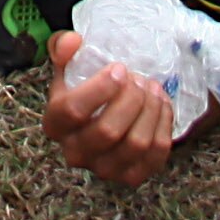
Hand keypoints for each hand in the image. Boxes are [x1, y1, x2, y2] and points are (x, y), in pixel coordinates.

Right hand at [40, 28, 183, 188]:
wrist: (102, 114)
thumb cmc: (84, 86)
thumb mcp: (68, 64)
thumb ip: (63, 47)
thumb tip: (74, 42)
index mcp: (54, 125)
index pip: (72, 111)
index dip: (100, 88)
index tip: (120, 68)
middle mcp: (75, 152)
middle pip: (107, 131)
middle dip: (131, 100)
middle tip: (140, 79)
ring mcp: (103, 169)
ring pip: (135, 144)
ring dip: (151, 110)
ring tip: (153, 88)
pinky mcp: (131, 177)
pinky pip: (155, 155)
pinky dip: (164, 126)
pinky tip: (161, 105)